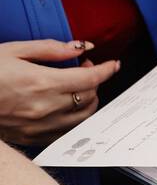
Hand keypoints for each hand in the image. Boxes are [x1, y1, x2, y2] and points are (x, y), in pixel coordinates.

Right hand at [0, 41, 118, 145]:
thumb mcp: (14, 50)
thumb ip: (52, 49)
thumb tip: (81, 47)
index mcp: (42, 82)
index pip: (90, 79)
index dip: (107, 70)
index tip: (113, 64)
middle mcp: (44, 107)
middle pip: (90, 97)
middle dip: (95, 82)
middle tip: (83, 69)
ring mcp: (38, 125)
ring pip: (82, 118)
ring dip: (88, 101)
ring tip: (77, 88)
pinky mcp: (30, 137)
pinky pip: (65, 132)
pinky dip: (74, 120)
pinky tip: (66, 107)